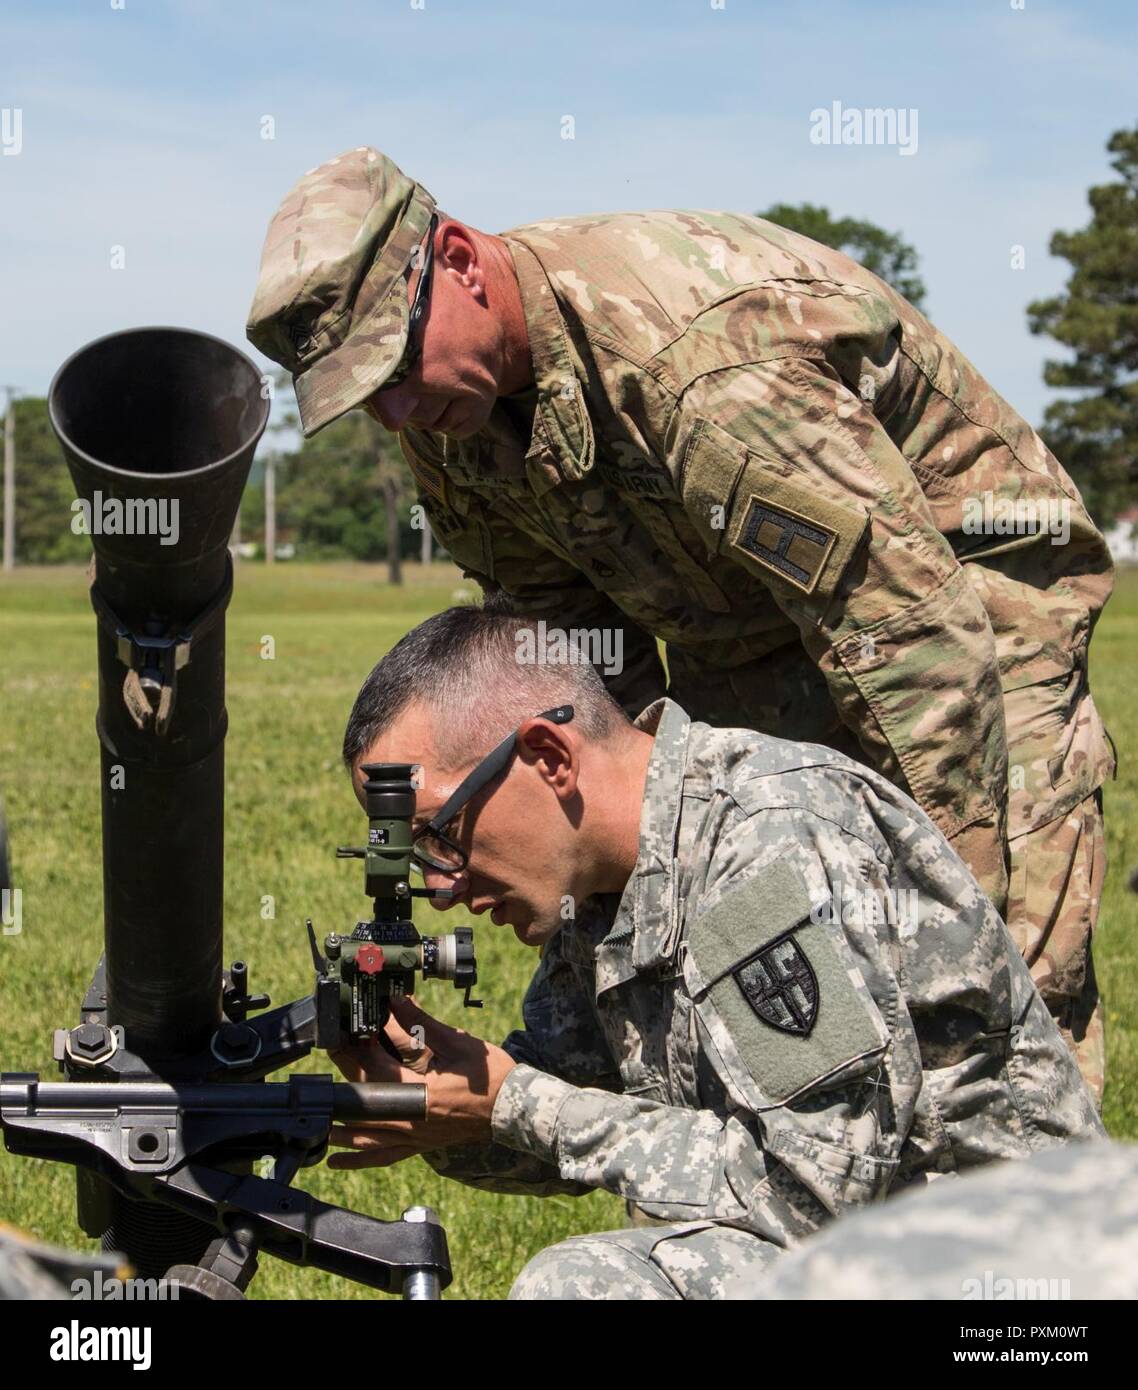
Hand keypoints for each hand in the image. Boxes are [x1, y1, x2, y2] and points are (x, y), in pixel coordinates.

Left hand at [326, 995, 515, 1169]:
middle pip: (364, 1097)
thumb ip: (420, 1024)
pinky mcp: (419, 1145)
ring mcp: (413, 1136)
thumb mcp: (455, 1043)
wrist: (513, 1109)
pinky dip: (360, 1158)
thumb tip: (397, 1001)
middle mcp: (410, 1118)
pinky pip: (383, 1156)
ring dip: (339, 1121)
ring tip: (317, 1109)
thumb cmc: (489, 1077)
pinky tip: (337, 1160)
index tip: (347, 1027)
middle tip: (332, 1048)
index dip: (358, 1044)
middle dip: (345, 1071)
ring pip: (364, 1133)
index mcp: (418, 1089)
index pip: (376, 1064)